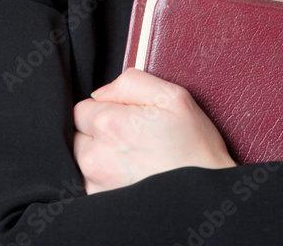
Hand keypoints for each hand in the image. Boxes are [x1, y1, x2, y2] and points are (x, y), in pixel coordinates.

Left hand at [73, 67, 236, 193]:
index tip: (128, 115)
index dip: (107, 107)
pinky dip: (103, 175)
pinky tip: (130, 173)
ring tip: (133, 156)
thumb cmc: (194, 148)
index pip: (84, 106)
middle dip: (99, 130)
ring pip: (82, 156)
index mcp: (110, 124)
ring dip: (99, 153)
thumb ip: (131, 81)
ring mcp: (96, 183)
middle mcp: (95, 156)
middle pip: (78, 132)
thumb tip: (101, 92)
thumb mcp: (173, 97)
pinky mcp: (99, 201)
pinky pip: (89, 180)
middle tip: (133, 135)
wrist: (204, 195)